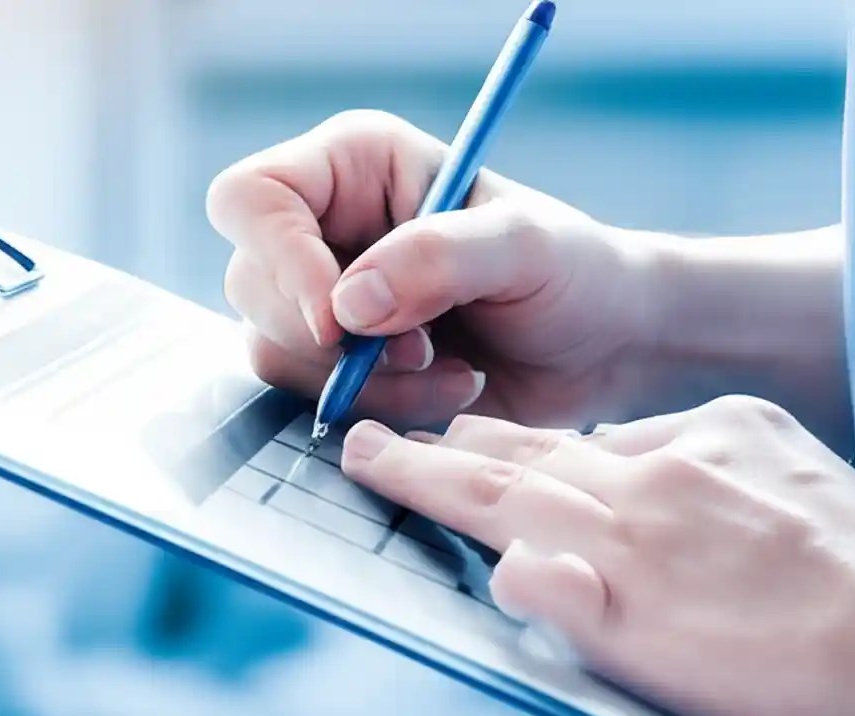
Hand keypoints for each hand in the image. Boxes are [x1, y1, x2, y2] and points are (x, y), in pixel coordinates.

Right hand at [207, 110, 656, 428]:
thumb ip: (439, 258)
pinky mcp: (336, 363)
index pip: (253, 198)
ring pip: (274, 350)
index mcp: (354, 166)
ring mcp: (323, 298)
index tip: (340, 320)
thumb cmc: (574, 272)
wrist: (603, 347)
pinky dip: (374, 409)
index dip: (280, 259)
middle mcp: (323, 226)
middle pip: (251, 283)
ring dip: (363, 382)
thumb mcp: (524, 248)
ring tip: (449, 373)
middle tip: (423, 350)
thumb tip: (346, 306)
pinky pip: (306, 397)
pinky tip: (442, 393)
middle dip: (333, 339)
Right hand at [339, 395, 854, 715]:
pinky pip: (659, 431)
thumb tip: (508, 567)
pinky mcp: (743, 423)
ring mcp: (694, 444)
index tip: (363, 448)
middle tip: (390, 433)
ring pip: (580, 439)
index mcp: (611, 546)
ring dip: (522, 444)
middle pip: (517, 454)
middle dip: (447, 446)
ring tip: (477, 442)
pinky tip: (623, 469)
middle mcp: (641, 482)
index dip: (416, 473)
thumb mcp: (663, 665)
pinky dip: (629, 451)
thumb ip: (576, 609)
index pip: (486, 497)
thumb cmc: (780, 669)